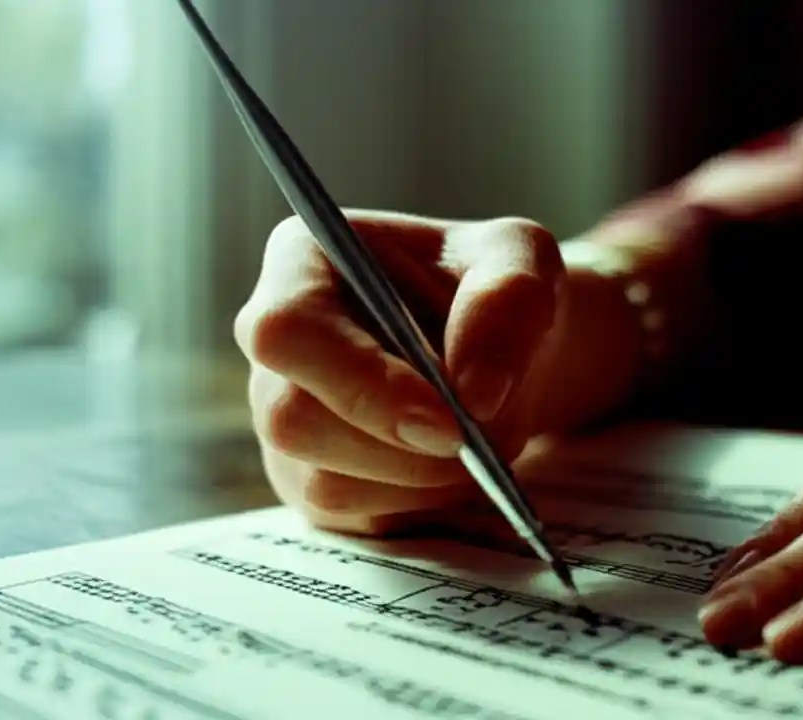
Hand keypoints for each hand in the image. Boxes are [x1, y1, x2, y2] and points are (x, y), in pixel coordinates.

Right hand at [235, 210, 580, 534]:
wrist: (507, 350)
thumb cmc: (499, 289)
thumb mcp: (524, 261)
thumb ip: (507, 302)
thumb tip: (478, 395)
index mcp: (304, 261)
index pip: (286, 331)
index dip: (360, 382)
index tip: (449, 420)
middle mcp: (278, 346)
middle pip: (293, 420)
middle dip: (401, 447)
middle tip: (482, 441)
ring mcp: (287, 419)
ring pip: (326, 482)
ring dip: (423, 479)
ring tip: (483, 441)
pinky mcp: (312, 480)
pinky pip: (354, 518)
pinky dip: (422, 504)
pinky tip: (458, 466)